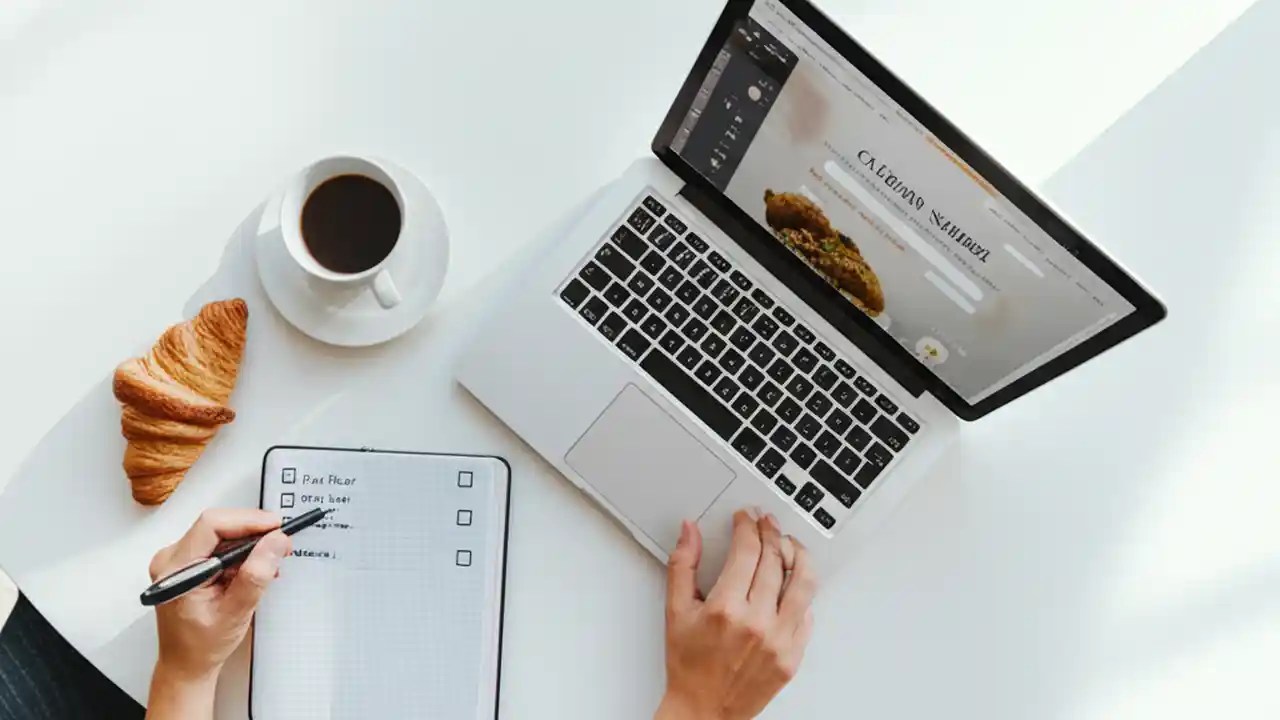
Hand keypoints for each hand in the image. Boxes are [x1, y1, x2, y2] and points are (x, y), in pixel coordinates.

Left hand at [145, 509, 290, 719]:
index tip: (274, 527)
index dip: (247, 521)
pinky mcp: (187, 563)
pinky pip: (217, 545)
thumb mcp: (235, 612)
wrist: (186, 663)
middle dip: (253, 531)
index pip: (211, 525)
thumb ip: (255, 575)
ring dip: (249, 543)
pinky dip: (240, 551)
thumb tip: (274, 542)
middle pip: (217, 526)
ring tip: (270, 560)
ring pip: (220, 533)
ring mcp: (177, 560)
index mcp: (175, 570)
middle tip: (280, 542)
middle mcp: (171, 560)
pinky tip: (254, 566)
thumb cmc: (201, 645)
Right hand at [656, 510, 816, 719]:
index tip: (745, 518)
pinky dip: (802, 594)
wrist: (703, 710)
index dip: (747, 526)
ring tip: (789, 545)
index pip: (747, 550)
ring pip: (804, 583)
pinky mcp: (793, 657)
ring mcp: (780, 641)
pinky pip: (807, 615)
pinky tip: (792, 585)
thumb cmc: (688, 666)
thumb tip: (690, 531)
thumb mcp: (675, 611)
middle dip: (771, 533)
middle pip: (776, 561)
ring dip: (798, 556)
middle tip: (766, 523)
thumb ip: (683, 565)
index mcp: (725, 609)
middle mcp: (757, 623)